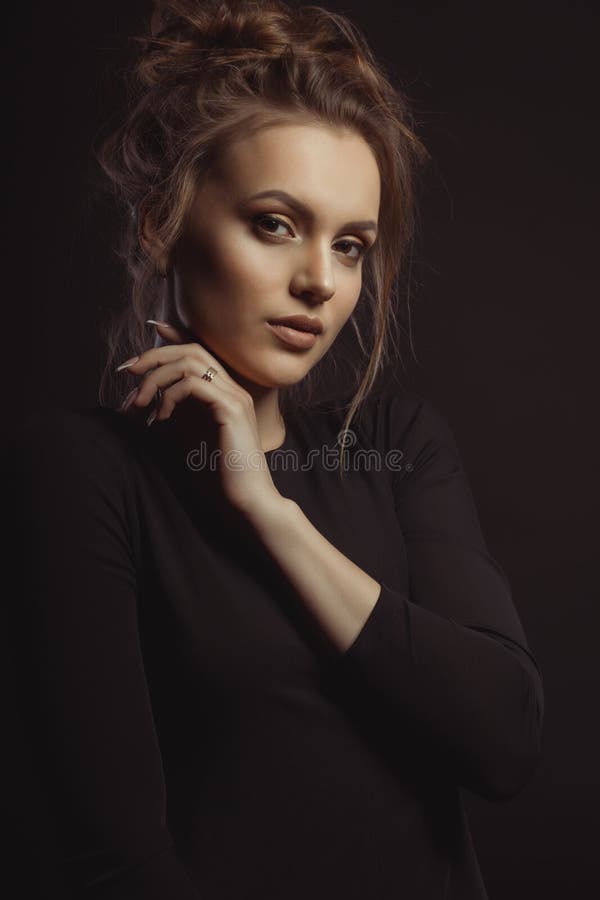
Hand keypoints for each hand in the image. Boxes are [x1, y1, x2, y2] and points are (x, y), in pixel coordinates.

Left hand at [117, 321, 283, 517]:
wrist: (246, 499)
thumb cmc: (218, 475)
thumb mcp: (184, 436)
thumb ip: (169, 413)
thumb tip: (139, 399)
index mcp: (224, 392)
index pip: (196, 352)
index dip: (167, 343)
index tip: (136, 358)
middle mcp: (233, 388)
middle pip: (191, 350)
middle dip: (154, 356)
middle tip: (127, 372)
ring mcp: (234, 397)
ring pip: (191, 362)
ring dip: (157, 377)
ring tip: (140, 402)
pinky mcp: (231, 409)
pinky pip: (193, 385)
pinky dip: (169, 396)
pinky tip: (161, 417)